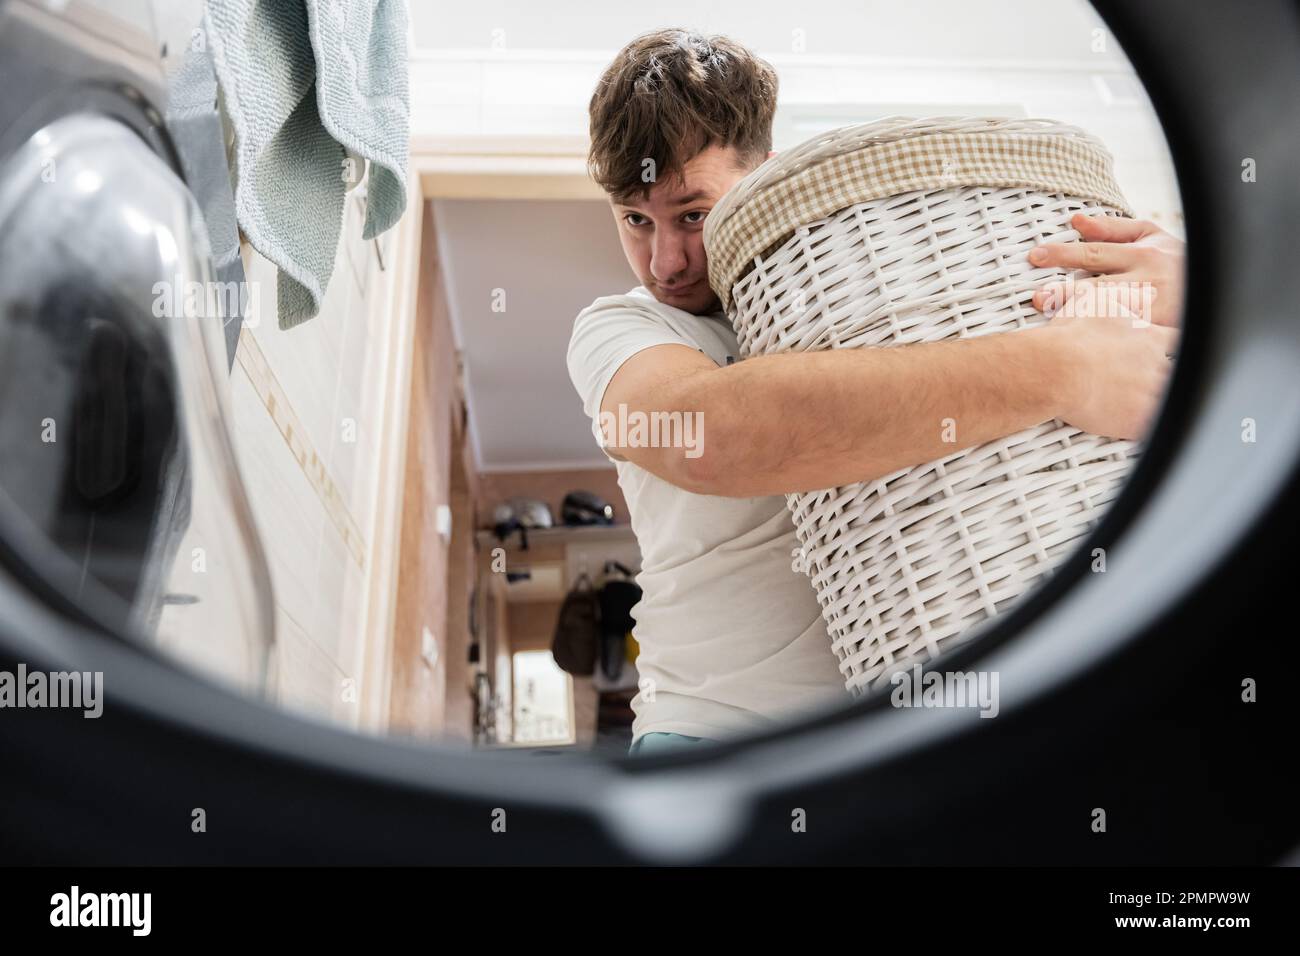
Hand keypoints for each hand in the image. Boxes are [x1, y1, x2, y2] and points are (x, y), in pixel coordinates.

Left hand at [1029, 213, 1185, 330]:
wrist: (1218, 290)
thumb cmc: (1174, 261)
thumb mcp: (1149, 236)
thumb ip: (1112, 229)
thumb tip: (1076, 222)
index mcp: (1141, 254)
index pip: (1094, 252)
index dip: (1062, 254)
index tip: (1035, 255)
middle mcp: (1146, 281)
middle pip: (1096, 288)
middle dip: (1063, 293)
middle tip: (1037, 297)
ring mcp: (1151, 310)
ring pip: (1108, 314)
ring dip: (1077, 317)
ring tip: (1050, 319)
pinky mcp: (1155, 332)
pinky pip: (1123, 335)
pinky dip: (1100, 338)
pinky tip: (1078, 340)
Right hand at [1044, 290, 1179, 440]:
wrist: (1056, 369)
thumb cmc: (1070, 336)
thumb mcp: (1097, 302)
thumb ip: (1125, 297)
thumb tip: (1147, 294)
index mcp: (1149, 339)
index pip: (1178, 341)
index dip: (1178, 346)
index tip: (1178, 349)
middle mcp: (1155, 366)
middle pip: (1179, 373)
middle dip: (1174, 377)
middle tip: (1169, 382)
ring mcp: (1148, 395)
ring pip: (1172, 402)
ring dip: (1167, 403)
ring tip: (1164, 408)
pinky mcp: (1135, 420)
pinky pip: (1157, 429)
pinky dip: (1156, 430)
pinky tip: (1155, 431)